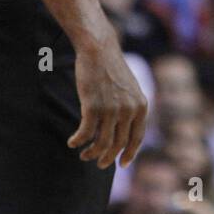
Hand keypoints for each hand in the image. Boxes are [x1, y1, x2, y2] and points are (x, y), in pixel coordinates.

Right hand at [68, 20, 148, 169]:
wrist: (100, 50)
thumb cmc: (112, 69)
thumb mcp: (130, 89)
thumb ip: (131, 109)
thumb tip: (125, 131)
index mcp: (141, 106)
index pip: (137, 138)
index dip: (129, 154)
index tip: (121, 164)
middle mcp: (129, 110)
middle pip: (118, 145)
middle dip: (107, 158)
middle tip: (98, 163)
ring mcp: (111, 109)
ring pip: (101, 143)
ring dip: (91, 153)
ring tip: (84, 155)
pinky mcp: (93, 106)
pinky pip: (86, 133)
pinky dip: (78, 141)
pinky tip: (72, 142)